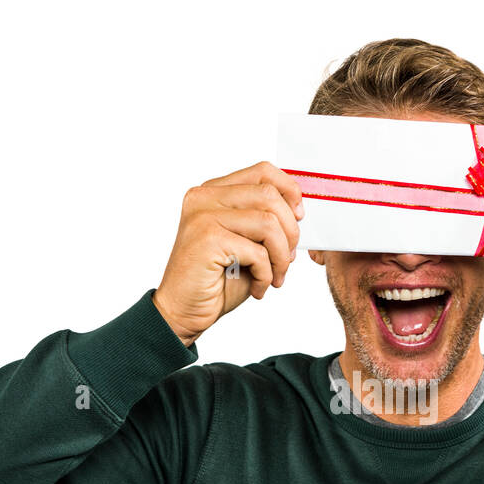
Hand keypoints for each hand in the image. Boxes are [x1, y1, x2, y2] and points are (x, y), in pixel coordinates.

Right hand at [153, 161, 302, 345]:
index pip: (262, 172)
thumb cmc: (216, 280)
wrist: (184, 311)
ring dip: (281, 256)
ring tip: (275, 276)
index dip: (290, 191)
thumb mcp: (247, 243)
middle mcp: (204, 198)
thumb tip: (299, 212)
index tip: (299, 217)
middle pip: (269, 195)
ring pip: (268, 223)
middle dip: (290, 231)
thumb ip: (266, 221)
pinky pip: (258, 252)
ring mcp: (203, 216)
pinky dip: (266, 274)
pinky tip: (258, 287)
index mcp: (213, 192)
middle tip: (288, 258)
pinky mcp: (207, 239)